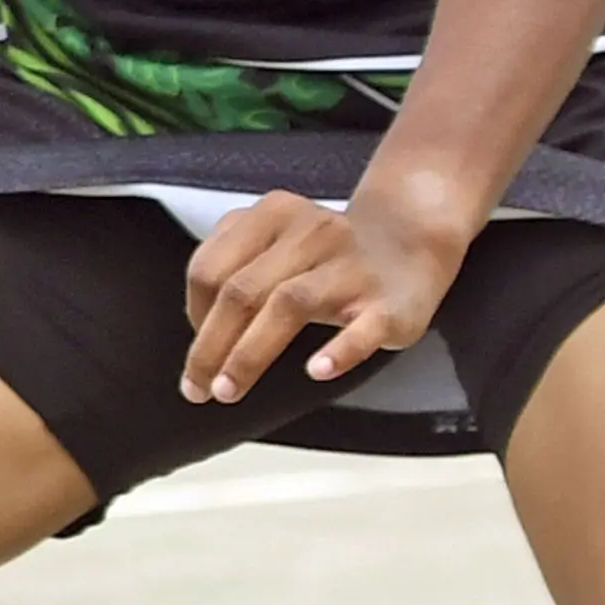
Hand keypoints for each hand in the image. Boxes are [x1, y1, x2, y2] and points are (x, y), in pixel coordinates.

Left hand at [178, 188, 464, 402]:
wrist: (410, 241)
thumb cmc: (324, 255)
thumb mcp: (276, 241)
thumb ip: (235, 269)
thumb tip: (198, 331)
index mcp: (272, 215)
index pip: (210, 267)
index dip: (193, 314)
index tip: (196, 354)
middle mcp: (310, 233)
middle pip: (242, 290)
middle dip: (211, 345)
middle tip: (197, 389)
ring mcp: (352, 267)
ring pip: (290, 304)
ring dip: (250, 354)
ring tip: (228, 390)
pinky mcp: (391, 304)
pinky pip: (363, 329)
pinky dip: (340, 350)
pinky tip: (316, 370)